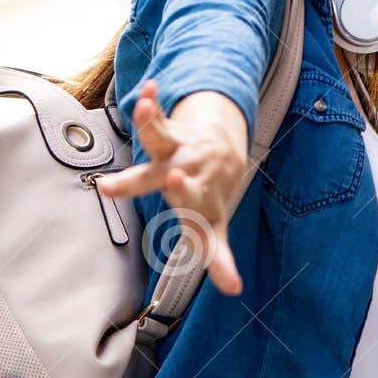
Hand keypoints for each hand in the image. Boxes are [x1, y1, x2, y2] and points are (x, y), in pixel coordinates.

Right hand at [96, 80, 247, 294]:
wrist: (225, 153)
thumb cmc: (210, 196)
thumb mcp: (212, 227)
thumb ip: (220, 257)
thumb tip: (235, 289)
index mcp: (199, 201)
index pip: (198, 216)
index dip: (199, 223)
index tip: (199, 228)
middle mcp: (190, 174)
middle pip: (175, 180)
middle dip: (172, 182)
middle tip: (170, 179)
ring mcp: (179, 150)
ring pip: (162, 139)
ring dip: (151, 123)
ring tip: (142, 106)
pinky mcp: (169, 131)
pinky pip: (156, 117)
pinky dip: (149, 103)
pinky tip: (147, 87)